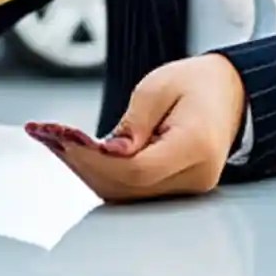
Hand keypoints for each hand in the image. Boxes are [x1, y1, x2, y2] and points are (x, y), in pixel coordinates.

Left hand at [24, 53, 245, 201]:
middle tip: (46, 134)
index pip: (136, 170)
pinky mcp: (173, 186)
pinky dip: (99, 170)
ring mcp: (186, 186)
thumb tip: (110, 152)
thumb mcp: (158, 87)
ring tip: (52, 139)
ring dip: (84, 168)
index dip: (95, 158)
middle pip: (126, 186)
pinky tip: (73, 150)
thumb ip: (133, 122)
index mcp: (196, 147)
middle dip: (81, 162)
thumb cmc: (195, 83)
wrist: (229, 92)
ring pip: (124, 192)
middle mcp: (195, 176)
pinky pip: (130, 187)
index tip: (64, 138)